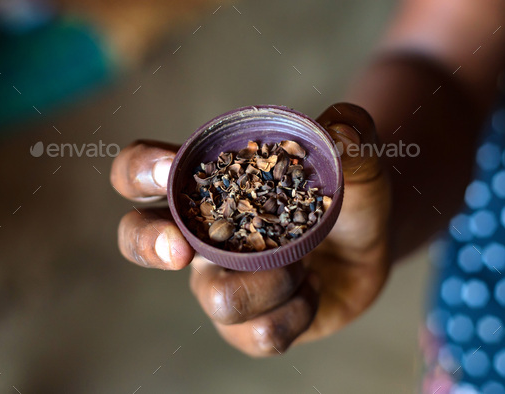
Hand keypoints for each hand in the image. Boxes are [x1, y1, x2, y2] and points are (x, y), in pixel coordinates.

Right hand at [110, 103, 390, 356]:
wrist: (368, 247)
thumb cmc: (343, 196)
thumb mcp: (353, 161)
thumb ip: (350, 134)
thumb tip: (339, 131)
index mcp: (209, 188)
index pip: (141, 174)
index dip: (139, 170)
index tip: (167, 170)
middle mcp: (202, 238)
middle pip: (137, 240)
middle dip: (150, 243)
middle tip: (183, 249)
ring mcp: (222, 284)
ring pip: (217, 297)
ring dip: (272, 279)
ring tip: (304, 262)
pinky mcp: (249, 326)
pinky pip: (259, 334)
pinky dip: (298, 310)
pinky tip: (313, 290)